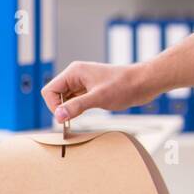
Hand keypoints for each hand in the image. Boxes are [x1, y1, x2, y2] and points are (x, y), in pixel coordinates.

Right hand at [40, 60, 155, 122]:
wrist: (144, 83)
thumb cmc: (124, 86)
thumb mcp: (98, 98)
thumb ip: (77, 106)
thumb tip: (57, 116)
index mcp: (74, 72)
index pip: (49, 90)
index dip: (54, 105)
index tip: (65, 116)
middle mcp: (76, 76)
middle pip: (55, 95)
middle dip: (60, 108)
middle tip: (71, 121)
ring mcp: (84, 83)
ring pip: (65, 99)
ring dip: (68, 110)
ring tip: (77, 119)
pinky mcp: (92, 90)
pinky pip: (76, 101)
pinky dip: (76, 110)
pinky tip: (83, 115)